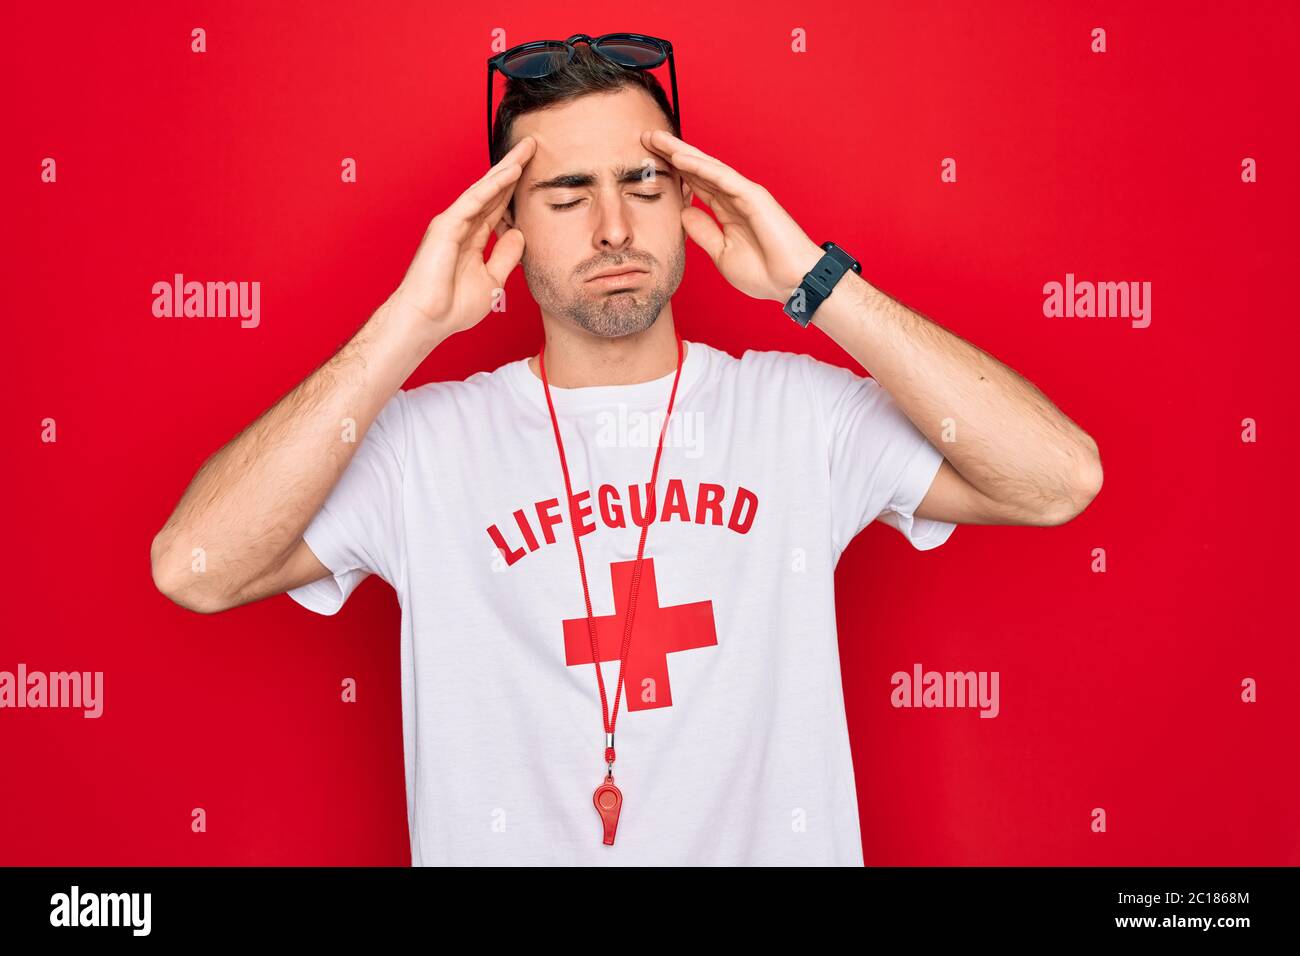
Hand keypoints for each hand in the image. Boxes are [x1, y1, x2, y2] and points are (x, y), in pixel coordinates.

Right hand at [388, 136, 536, 334]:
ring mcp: (453, 224)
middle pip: (493, 191)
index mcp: (472, 238)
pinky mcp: (446, 226)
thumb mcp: (492, 280)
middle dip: (513, 168)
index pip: (499, 207)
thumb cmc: (452, 307)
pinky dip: (492, 186)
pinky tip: (510, 172)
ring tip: (525, 150)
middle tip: (532, 146)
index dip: (516, 189)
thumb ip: (505, 256)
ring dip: (506, 169)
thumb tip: (519, 233)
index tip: (534, 171)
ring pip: (485, 190)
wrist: (428, 321)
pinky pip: (474, 201)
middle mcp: (462, 226)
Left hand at [641, 129, 824, 303]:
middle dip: (672, 154)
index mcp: (728, 212)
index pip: (696, 186)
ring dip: (682, 152)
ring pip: (708, 168)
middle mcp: (735, 198)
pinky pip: (723, 178)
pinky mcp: (754, 197)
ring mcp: (745, 195)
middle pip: (698, 170)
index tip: (650, 161)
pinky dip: (701, 167)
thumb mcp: (721, 253)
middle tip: (646, 137)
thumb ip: (703, 232)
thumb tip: (684, 213)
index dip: (674, 172)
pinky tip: (680, 157)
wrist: (792, 283)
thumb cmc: (765, 273)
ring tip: (657, 139)